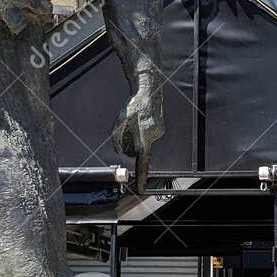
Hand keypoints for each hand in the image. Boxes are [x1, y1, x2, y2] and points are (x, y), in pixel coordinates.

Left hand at [111, 74, 162, 193]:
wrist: (149, 90)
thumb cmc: (134, 104)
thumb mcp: (120, 119)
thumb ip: (116, 136)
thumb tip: (118, 150)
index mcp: (143, 135)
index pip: (142, 160)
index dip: (140, 175)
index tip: (140, 186)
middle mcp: (153, 136)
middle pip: (139, 150)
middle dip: (131, 146)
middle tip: (127, 132)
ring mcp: (158, 133)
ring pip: (144, 143)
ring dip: (137, 138)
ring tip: (135, 123)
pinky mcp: (160, 129)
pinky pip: (148, 137)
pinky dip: (143, 132)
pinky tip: (141, 121)